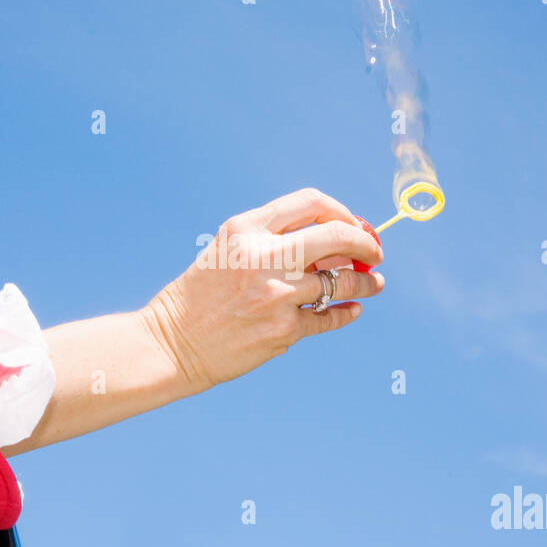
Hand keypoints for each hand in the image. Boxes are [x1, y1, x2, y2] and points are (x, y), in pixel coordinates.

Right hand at [142, 188, 384, 390]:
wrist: (171, 343)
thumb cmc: (201, 296)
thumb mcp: (227, 252)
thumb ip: (272, 241)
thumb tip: (334, 245)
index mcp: (247, 229)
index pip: (311, 203)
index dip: (342, 212)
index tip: (353, 225)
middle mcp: (263, 257)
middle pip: (337, 236)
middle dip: (365, 243)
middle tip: (375, 253)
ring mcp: (276, 294)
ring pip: (341, 281)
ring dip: (365, 283)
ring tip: (374, 285)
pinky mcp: (283, 329)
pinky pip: (329, 317)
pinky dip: (346, 312)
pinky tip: (352, 309)